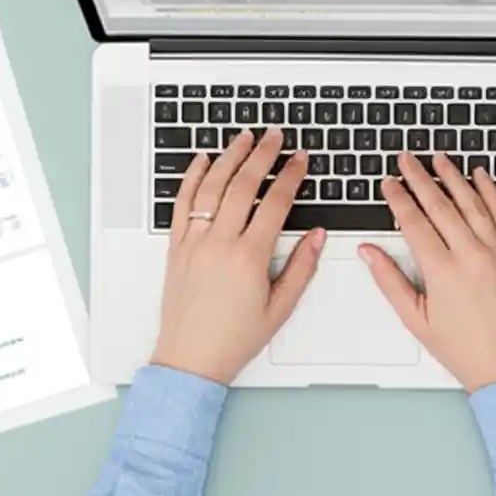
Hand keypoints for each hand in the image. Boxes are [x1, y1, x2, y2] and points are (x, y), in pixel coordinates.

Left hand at [152, 129, 326, 384]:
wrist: (190, 359)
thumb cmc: (234, 339)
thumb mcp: (280, 308)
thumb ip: (302, 268)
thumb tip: (318, 236)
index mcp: (249, 258)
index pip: (275, 203)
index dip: (290, 176)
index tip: (300, 160)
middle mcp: (219, 244)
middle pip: (242, 186)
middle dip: (262, 155)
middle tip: (274, 136)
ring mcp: (194, 243)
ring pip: (211, 187)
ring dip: (229, 158)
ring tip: (244, 138)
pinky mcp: (176, 248)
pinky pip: (183, 204)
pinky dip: (192, 178)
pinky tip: (202, 161)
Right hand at [358, 153, 495, 391]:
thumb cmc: (464, 350)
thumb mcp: (416, 320)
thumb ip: (389, 281)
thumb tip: (369, 253)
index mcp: (443, 272)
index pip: (414, 222)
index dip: (398, 198)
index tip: (389, 182)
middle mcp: (472, 257)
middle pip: (441, 205)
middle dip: (420, 178)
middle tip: (407, 159)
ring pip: (473, 204)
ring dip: (454, 177)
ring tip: (440, 159)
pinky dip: (491, 193)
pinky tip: (481, 178)